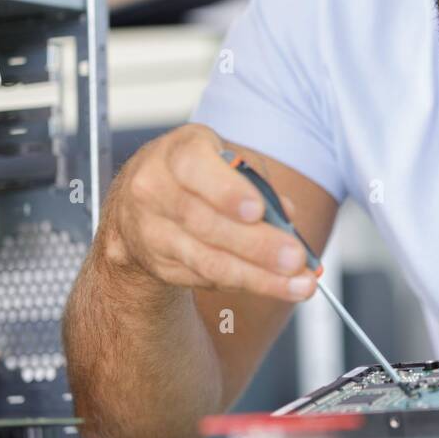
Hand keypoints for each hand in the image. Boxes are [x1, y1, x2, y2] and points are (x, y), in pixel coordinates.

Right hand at [102, 123, 320, 301]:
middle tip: (296, 259)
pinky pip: (206, 278)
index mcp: (177, 152)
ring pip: (208, 260)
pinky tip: (274, 285)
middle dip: (258, 245)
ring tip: (298, 284)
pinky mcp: (158, 265)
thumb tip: (286, 216)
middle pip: (207, 223)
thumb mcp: (227, 161)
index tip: (258, 210)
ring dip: (258, 277)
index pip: (194, 168)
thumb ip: (258, 183)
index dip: (226, 192)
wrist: (140, 202)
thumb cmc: (199, 174)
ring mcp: (150, 232)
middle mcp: (154, 190)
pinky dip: (245, 283)